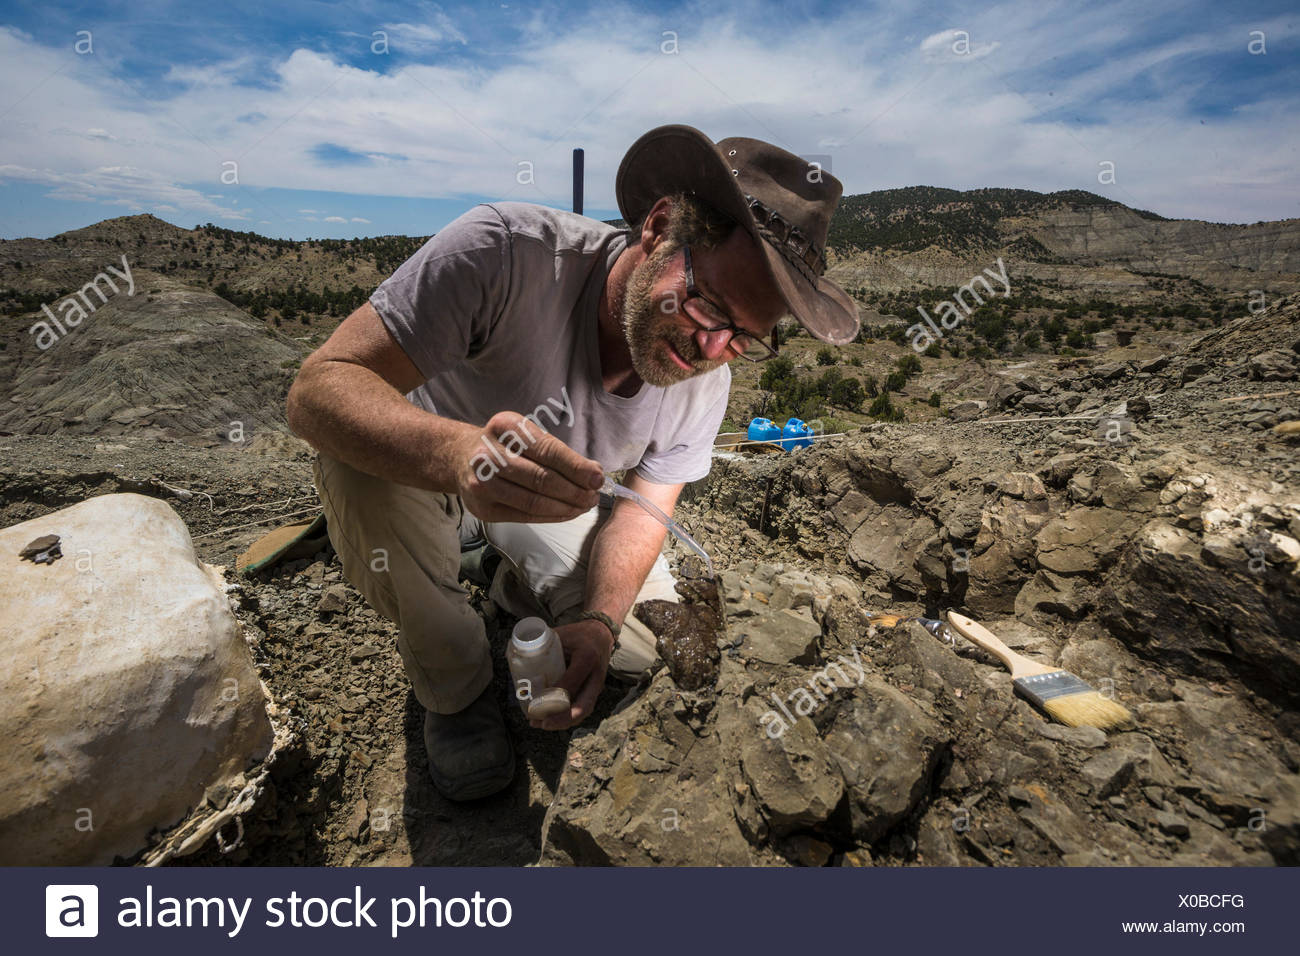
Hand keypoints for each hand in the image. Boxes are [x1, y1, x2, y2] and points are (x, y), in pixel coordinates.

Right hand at [453, 410, 603, 522]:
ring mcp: (482, 484)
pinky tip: (566, 513)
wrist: (461, 458)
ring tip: (584, 506)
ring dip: (565, 507)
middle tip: (594, 497)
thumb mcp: (526, 435)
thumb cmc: (504, 445)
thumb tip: (594, 473)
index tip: (597, 478)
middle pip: (541, 478)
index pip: (547, 450)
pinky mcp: (483, 508)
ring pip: (533, 501)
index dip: (576, 467)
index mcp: (504, 427)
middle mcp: (488, 454)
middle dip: (575, 490)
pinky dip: (551, 516)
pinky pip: (524, 516)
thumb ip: (557, 452)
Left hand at [529, 619, 615, 730]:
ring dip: (563, 722)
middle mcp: (596, 675)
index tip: (537, 703)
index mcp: (587, 657)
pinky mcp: (594, 692)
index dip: (555, 695)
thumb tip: (511, 655)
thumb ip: (540, 645)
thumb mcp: (561, 634)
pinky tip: (550, 721)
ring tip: (541, 724)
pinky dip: (567, 718)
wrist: (601, 635)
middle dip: (562, 718)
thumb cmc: (577, 635)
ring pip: (584, 710)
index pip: (572, 681)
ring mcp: (597, 686)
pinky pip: (582, 708)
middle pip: (584, 705)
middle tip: (542, 723)